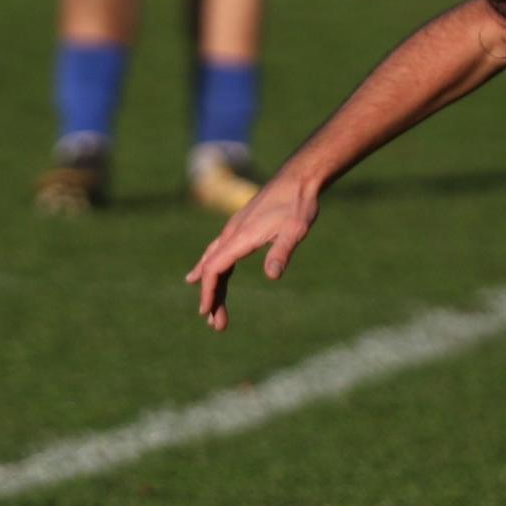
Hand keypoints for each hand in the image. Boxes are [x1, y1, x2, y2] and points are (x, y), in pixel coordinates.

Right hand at [184, 175, 320, 331]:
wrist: (299, 179)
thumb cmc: (298, 204)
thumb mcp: (295, 230)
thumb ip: (282, 252)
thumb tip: (272, 275)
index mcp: (241, 237)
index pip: (216, 269)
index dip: (209, 291)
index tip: (206, 312)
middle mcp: (232, 233)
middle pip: (212, 269)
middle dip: (211, 297)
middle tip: (215, 325)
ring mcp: (235, 230)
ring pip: (215, 261)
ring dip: (213, 286)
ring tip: (210, 311)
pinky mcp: (241, 228)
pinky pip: (221, 252)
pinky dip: (214, 268)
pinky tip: (211, 275)